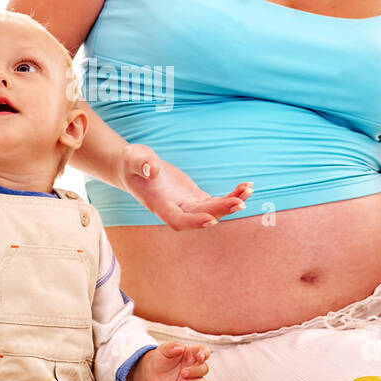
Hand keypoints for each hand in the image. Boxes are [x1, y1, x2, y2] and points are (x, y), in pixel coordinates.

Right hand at [118, 143, 251, 229]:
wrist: (134, 168)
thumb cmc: (131, 163)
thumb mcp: (133, 158)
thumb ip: (141, 164)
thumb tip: (152, 168)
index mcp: (159, 204)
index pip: (177, 219)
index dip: (194, 221)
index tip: (211, 220)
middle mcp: (175, 209)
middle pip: (201, 216)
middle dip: (220, 210)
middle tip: (240, 202)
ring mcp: (187, 205)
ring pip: (212, 210)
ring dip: (231, 203)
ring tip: (248, 190)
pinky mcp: (195, 198)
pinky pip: (216, 201)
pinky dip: (231, 196)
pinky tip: (246, 187)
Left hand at [130, 342, 209, 380]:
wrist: (152, 372)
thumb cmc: (161, 358)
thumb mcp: (163, 349)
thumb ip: (171, 346)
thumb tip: (179, 348)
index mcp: (191, 354)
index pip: (204, 351)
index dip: (205, 354)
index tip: (200, 357)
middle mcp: (194, 366)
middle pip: (204, 369)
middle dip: (195, 372)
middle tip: (183, 372)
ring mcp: (191, 379)